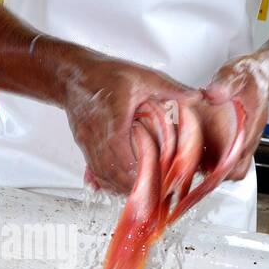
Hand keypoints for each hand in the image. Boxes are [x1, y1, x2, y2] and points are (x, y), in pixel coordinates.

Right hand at [63, 57, 195, 194]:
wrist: (72, 75)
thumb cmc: (104, 75)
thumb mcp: (142, 77)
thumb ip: (170, 88)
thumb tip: (196, 96)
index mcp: (115, 124)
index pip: (126, 160)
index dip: (141, 175)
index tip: (157, 182)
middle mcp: (99, 138)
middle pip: (113, 173)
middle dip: (132, 187)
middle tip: (151, 193)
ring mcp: (88, 143)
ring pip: (102, 174)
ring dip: (118, 187)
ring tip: (136, 193)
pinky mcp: (83, 144)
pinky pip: (93, 169)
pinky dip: (105, 180)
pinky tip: (115, 185)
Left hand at [203, 55, 268, 178]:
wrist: (260, 73)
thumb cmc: (250, 74)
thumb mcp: (237, 73)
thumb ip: (226, 83)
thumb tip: (212, 94)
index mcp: (252, 125)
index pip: (240, 158)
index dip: (222, 167)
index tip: (203, 165)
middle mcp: (248, 137)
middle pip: (235, 170)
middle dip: (215, 173)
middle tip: (193, 165)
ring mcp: (242, 140)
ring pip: (230, 167)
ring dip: (211, 167)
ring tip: (191, 160)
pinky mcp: (234, 139)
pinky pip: (224, 157)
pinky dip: (210, 158)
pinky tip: (194, 148)